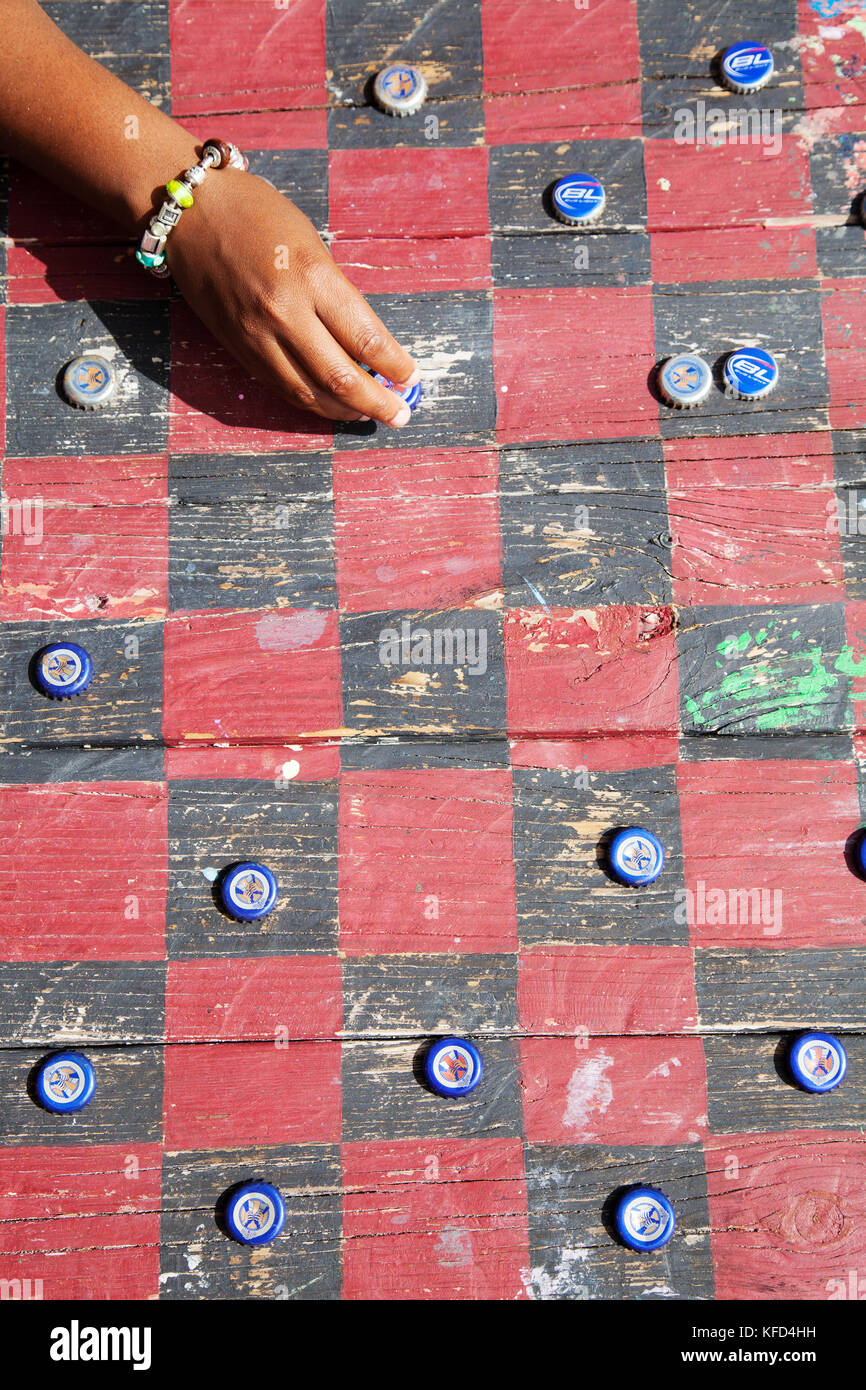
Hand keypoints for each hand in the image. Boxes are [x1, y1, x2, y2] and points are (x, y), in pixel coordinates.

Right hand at [166, 168, 419, 425]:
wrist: (191, 213)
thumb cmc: (258, 216)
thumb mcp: (312, 245)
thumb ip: (338, 296)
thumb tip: (369, 346)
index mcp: (312, 276)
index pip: (366, 338)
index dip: (395, 365)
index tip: (411, 376)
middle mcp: (284, 312)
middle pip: (341, 376)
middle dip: (377, 402)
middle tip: (401, 414)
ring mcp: (258, 335)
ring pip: (309, 392)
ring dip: (345, 410)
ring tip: (370, 415)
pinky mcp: (239, 348)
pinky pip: (282, 387)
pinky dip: (312, 402)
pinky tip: (333, 405)